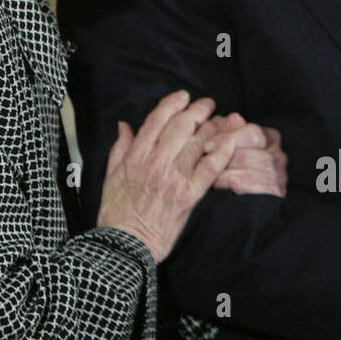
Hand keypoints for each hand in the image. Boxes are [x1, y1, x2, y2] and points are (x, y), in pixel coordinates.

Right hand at [95, 90, 238, 261]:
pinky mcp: (189, 196)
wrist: (126, 243)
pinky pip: (209, 170)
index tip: (183, 96)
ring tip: (218, 120)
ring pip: (197, 144)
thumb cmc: (116, 211)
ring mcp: (174, 179)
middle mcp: (156, 163)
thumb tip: (125, 125)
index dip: (172, 103)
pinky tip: (230, 142)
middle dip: (196, 110)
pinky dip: (221, 154)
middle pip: (181, 127)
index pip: (157, 120)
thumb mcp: (110, 175)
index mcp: (136, 156)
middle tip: (206, 104)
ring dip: (210, 128)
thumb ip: (120, 147)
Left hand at [208, 113, 286, 196]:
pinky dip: (241, 183)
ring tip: (211, 175)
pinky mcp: (277, 193)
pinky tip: (227, 184)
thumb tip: (232, 117)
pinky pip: (260, 185)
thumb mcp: (226, 147)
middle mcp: (278, 154)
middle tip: (205, 159)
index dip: (226, 136)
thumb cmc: (230, 171)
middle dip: (226, 152)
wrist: (239, 210)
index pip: (251, 131)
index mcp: (269, 138)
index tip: (206, 145)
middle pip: (254, 147)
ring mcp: (280, 175)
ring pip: (255, 165)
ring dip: (229, 170)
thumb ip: (226, 130)